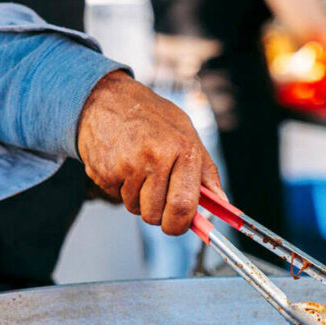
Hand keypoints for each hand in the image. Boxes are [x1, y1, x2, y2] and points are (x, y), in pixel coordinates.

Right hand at [77, 71, 224, 234]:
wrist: (107, 99)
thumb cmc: (152, 117)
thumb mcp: (187, 134)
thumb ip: (206, 171)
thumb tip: (221, 203)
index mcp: (183, 150)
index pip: (184, 205)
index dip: (181, 224)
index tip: (179, 225)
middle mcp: (156, 158)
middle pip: (156, 215)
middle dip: (158, 214)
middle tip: (157, 195)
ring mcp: (128, 165)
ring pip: (136, 209)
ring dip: (138, 199)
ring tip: (138, 169)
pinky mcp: (104, 171)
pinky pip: (116, 198)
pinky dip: (120, 189)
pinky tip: (122, 164)